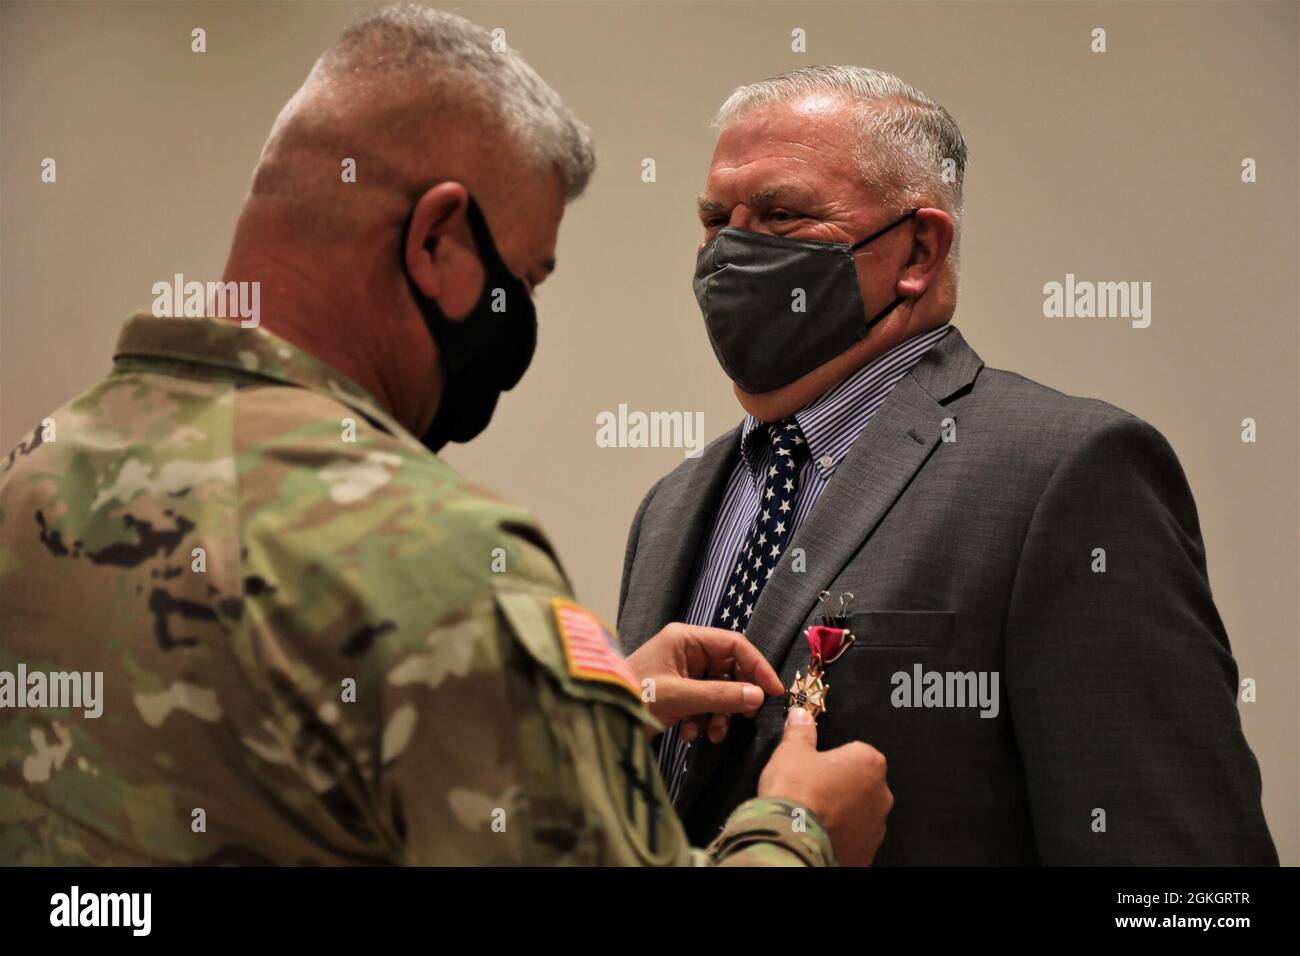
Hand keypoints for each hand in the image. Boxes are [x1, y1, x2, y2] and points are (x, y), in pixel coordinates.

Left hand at [625, 623, 784, 742]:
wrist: (601, 718)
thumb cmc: (635, 697)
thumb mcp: (680, 697)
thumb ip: (720, 696)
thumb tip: (758, 696)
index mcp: (686, 638)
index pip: (734, 644)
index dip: (757, 666)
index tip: (773, 691)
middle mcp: (686, 650)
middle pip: (728, 668)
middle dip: (735, 696)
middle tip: (746, 718)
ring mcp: (681, 671)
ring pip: (717, 689)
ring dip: (719, 714)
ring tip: (712, 735)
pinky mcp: (676, 692)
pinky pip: (703, 702)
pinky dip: (702, 719)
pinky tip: (690, 735)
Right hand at [758, 708, 892, 865]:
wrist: (793, 840)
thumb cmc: (796, 789)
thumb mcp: (791, 752)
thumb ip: (800, 731)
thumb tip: (801, 714)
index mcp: (869, 763)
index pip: (856, 752)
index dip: (833, 759)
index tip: (816, 768)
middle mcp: (882, 794)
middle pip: (861, 783)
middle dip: (842, 786)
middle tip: (813, 791)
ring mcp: (877, 827)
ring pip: (860, 813)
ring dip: (843, 813)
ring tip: (814, 815)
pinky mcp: (868, 853)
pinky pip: (855, 838)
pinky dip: (842, 836)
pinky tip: (820, 834)